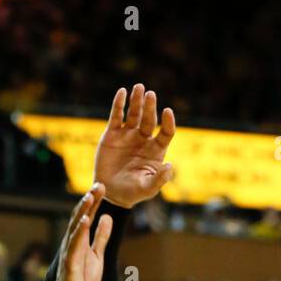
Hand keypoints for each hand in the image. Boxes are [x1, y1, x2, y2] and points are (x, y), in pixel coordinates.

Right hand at [49, 183, 113, 280]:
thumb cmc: (82, 278)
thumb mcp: (97, 255)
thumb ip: (101, 237)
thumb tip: (107, 217)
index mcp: (81, 239)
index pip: (88, 216)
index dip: (94, 201)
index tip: (102, 186)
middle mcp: (73, 241)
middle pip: (81, 216)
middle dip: (89, 200)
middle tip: (98, 184)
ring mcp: (70, 250)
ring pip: (76, 227)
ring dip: (83, 211)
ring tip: (90, 197)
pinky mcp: (69, 262)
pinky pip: (74, 245)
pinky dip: (79, 232)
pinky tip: (84, 220)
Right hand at [93, 84, 176, 207]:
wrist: (110, 192)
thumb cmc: (132, 192)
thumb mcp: (148, 188)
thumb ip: (160, 179)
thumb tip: (170, 166)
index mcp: (156, 150)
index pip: (166, 132)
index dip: (168, 122)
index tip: (167, 111)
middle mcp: (144, 139)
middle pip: (149, 119)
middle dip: (150, 107)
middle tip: (150, 94)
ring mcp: (128, 135)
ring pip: (134, 114)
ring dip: (137, 101)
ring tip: (139, 87)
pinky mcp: (112, 133)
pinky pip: (116, 116)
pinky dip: (119, 104)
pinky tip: (122, 92)